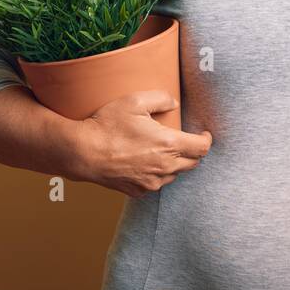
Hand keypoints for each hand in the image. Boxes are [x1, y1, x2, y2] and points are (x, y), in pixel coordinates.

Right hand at [66, 90, 211, 198]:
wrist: (82, 152)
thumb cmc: (107, 125)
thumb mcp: (134, 101)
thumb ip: (161, 98)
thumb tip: (174, 104)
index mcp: (168, 144)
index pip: (202, 148)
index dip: (206, 140)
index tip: (204, 134)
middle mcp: (164, 167)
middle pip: (193, 163)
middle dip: (192, 151)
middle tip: (184, 140)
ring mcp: (151, 182)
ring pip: (174, 174)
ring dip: (174, 163)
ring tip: (160, 150)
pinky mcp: (139, 191)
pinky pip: (156, 183)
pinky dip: (156, 174)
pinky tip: (144, 161)